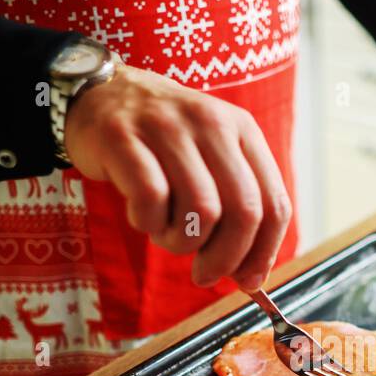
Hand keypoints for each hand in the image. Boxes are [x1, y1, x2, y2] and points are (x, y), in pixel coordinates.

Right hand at [65, 63, 291, 288]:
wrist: (101, 94)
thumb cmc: (162, 142)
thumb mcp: (211, 158)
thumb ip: (235, 209)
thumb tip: (250, 277)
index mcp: (243, 130)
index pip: (274, 204)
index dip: (263, 253)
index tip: (246, 281)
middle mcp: (211, 123)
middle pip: (243, 212)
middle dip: (225, 258)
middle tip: (204, 275)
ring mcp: (167, 127)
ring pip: (200, 210)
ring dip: (181, 242)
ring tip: (165, 234)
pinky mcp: (123, 137)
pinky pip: (151, 199)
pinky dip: (148, 223)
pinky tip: (142, 216)